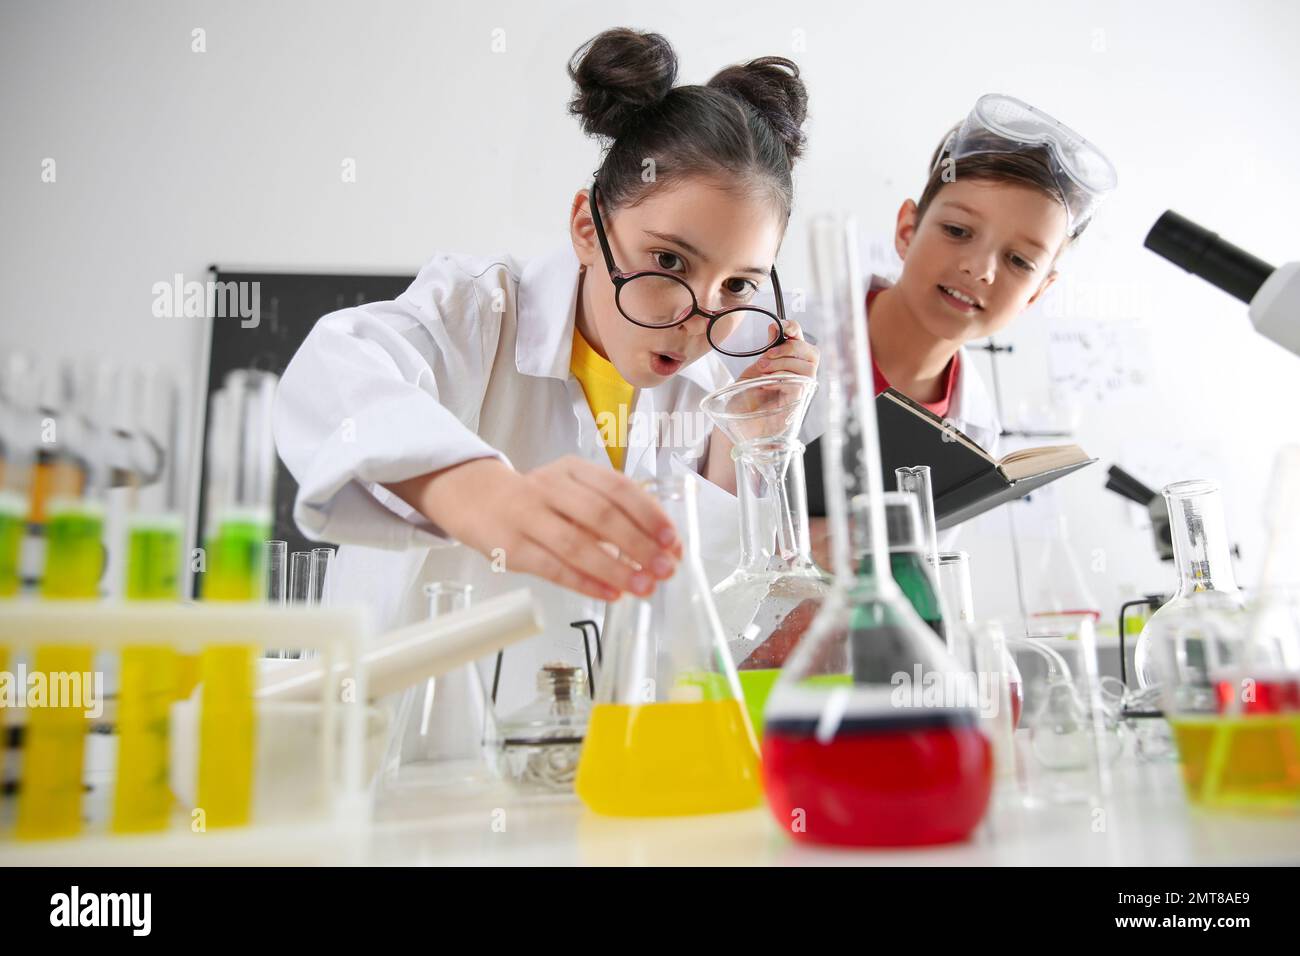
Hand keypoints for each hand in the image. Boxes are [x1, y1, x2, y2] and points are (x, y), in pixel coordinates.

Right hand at [389, 456, 682, 602]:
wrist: (474, 498)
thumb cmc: (538, 499)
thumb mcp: (572, 489)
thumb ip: (611, 511)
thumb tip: (661, 546)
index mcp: (572, 469)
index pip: (618, 488)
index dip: (649, 515)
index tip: (672, 541)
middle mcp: (550, 487)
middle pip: (601, 516)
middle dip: (639, 545)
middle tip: (665, 569)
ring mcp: (528, 517)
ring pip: (577, 544)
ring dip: (616, 568)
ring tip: (643, 587)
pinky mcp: (512, 547)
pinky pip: (553, 568)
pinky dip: (585, 582)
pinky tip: (611, 594)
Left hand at [716, 321, 820, 446]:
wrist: (738, 421)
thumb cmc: (747, 397)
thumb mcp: (754, 368)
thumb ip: (768, 350)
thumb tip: (774, 329)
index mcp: (791, 362)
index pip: (801, 340)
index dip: (793, 328)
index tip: (778, 326)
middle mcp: (801, 375)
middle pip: (812, 352)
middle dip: (789, 349)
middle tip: (766, 356)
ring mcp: (802, 389)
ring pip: (806, 368)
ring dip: (781, 365)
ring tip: (762, 373)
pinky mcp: (798, 402)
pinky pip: (797, 384)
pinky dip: (779, 379)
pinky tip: (766, 384)